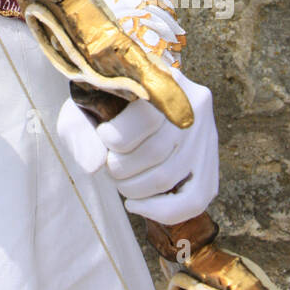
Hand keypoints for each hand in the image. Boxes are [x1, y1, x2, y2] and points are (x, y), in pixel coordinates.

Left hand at [56, 68, 218, 224]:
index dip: (115, 137)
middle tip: (108, 165)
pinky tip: (136, 204)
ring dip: (133, 189)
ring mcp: (206, 134)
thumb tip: (94, 166)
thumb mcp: (82, 104)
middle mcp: (193, 103)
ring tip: (119, 180)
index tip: (103, 136)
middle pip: (156, 152)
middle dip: (120, 169)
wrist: (132, 93)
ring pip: (169, 177)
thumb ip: (79, 130)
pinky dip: (162, 211)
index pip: (146, 117)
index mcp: (163, 77)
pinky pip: (195, 200)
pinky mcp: (210, 162)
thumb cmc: (103, 100)